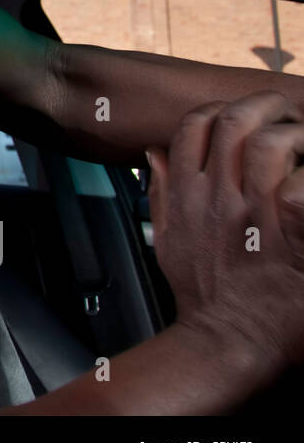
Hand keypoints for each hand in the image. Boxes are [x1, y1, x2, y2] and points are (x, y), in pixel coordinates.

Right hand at [147, 91, 303, 372]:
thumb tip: (154, 153)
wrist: (230, 336)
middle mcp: (216, 197)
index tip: (242, 115)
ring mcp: (253, 213)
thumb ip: (161, 191)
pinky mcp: (289, 235)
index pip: (195, 124)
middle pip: (234, 122)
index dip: (220, 109)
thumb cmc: (203, 292)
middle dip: (263, 106)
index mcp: (187, 194)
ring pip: (269, 143)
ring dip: (294, 133)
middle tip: (284, 111)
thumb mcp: (167, 238)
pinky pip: (300, 188)